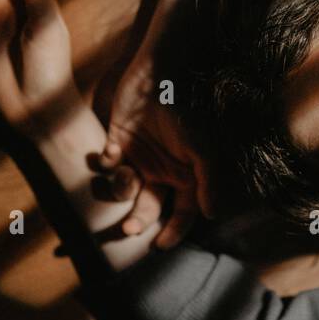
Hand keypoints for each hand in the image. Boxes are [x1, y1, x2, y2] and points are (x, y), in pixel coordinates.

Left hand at [99, 45, 214, 248]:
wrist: (162, 73)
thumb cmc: (188, 110)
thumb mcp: (204, 148)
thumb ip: (209, 182)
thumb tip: (213, 216)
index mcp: (187, 176)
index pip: (183, 213)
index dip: (174, 232)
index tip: (160, 246)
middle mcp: (164, 172)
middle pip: (150, 209)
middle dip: (139, 222)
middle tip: (128, 229)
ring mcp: (140, 158)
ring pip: (125, 191)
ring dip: (120, 191)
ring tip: (123, 178)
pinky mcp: (117, 141)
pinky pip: (107, 164)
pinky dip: (106, 163)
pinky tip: (111, 151)